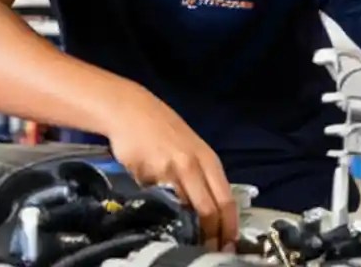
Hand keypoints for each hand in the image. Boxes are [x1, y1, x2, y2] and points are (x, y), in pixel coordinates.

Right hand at [108, 90, 237, 250]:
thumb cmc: (163, 130)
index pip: (226, 201)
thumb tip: (210, 215)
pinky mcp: (147, 174)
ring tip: (185, 240)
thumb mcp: (191, 150)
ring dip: (184, 229)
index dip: (229, 228)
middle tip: (208, 250)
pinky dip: (158, 211)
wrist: (131, 110)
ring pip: (183, 210)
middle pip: (208, 211)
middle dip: (210, 236)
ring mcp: (170, 170)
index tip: (228, 246)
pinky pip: (155, 201)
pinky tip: (156, 212)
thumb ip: (201, 178)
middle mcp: (193, 165)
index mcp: (208, 160)